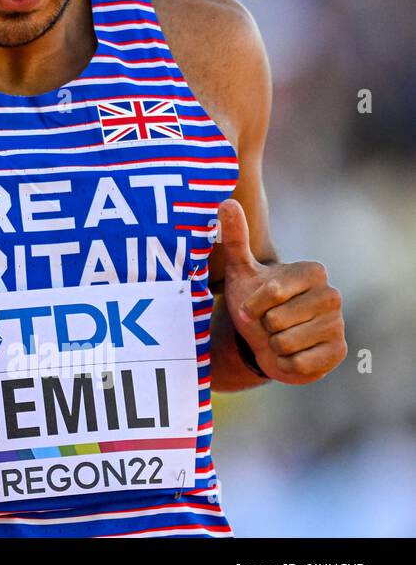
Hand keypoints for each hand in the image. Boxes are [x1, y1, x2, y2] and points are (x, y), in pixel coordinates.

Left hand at [216, 198, 345, 384]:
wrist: (267, 340)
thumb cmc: (255, 302)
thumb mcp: (241, 270)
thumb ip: (234, 237)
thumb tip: (225, 202)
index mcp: (312, 272)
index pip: (273, 291)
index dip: (253, 304)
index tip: (251, 305)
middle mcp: (331, 296)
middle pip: (278, 319)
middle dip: (263, 326)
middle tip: (268, 324)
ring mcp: (338, 324)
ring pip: (287, 342)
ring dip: (273, 345)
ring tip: (278, 337)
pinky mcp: (338, 352)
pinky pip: (299, 362)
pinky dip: (285, 362)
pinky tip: (289, 353)